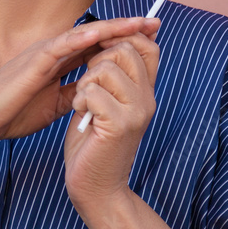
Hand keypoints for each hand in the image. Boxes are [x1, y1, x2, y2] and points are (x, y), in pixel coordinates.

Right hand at [0, 17, 153, 156]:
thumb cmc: (10, 113)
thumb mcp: (53, 106)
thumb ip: (72, 94)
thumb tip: (93, 94)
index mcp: (59, 62)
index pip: (98, 46)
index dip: (124, 40)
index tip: (151, 37)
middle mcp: (54, 51)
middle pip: (97, 34)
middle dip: (127, 28)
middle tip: (156, 22)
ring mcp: (44, 53)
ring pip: (85, 34)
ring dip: (113, 27)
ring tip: (139, 22)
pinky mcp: (33, 61)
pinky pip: (62, 46)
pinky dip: (83, 37)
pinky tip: (102, 32)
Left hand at [63, 17, 161, 211]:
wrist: (97, 189)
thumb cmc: (94, 143)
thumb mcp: (108, 102)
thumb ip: (114, 76)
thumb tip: (110, 41)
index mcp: (146, 91)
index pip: (148, 46)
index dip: (122, 39)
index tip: (101, 53)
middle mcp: (147, 98)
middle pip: (124, 50)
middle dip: (96, 61)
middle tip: (89, 88)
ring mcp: (136, 111)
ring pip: (105, 67)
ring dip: (85, 83)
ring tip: (84, 105)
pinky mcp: (119, 124)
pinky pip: (92, 90)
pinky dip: (80, 101)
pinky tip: (82, 117)